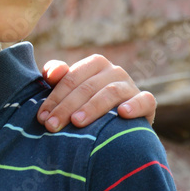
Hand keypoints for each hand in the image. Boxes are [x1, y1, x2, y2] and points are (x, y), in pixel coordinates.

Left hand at [36, 54, 156, 131]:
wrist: (121, 126)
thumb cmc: (89, 105)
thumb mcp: (72, 91)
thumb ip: (58, 78)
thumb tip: (51, 73)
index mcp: (95, 64)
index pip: (72, 78)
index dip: (55, 97)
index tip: (42, 117)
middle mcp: (114, 71)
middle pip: (88, 87)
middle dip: (67, 107)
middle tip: (52, 126)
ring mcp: (131, 86)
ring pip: (111, 92)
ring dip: (93, 107)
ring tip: (77, 122)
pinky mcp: (147, 102)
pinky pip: (144, 100)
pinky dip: (134, 105)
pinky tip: (123, 114)